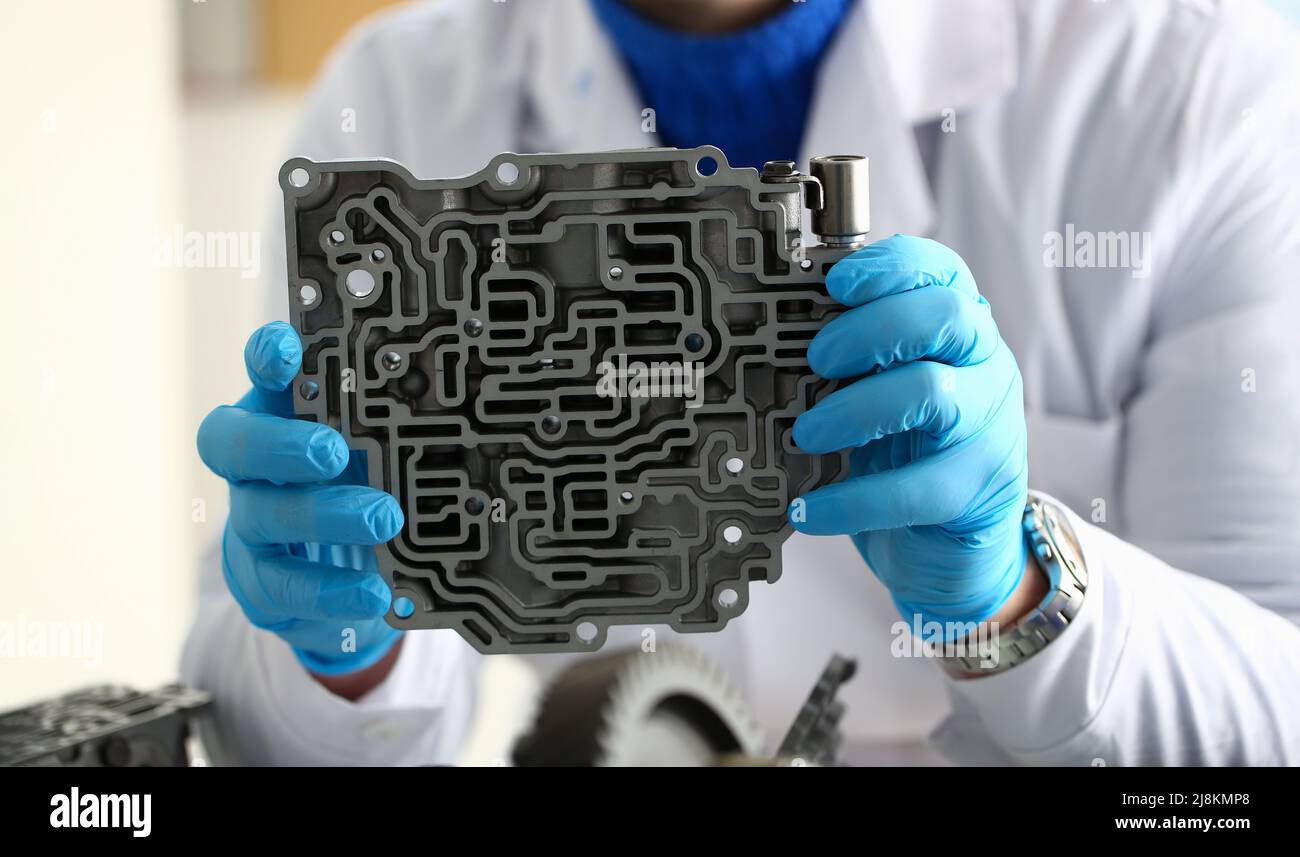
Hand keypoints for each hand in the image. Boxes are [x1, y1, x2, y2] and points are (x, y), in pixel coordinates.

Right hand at [197, 322, 404, 676]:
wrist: (330, 569)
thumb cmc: (356, 486)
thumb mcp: (374, 450)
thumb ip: (390, 427)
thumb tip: (449, 405)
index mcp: (281, 417)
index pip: (261, 377)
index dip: (266, 360)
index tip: (288, 350)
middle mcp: (253, 467)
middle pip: (235, 445)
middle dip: (282, 445)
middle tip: (332, 451)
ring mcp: (250, 525)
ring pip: (264, 515)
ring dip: (323, 515)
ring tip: (381, 519)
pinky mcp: (261, 583)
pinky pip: (285, 586)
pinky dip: (332, 589)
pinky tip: (372, 591)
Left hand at [791, 235, 1029, 627]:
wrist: (951, 544)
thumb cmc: (903, 453)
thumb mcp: (877, 392)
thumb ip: (849, 360)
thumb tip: (774, 341)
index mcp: (957, 331)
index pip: (941, 272)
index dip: (890, 268)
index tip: (834, 282)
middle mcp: (983, 367)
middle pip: (946, 316)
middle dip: (871, 329)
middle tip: (817, 361)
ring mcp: (988, 427)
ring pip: (933, 392)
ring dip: (855, 410)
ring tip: (806, 434)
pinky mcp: (975, 490)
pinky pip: (914, 488)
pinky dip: (852, 500)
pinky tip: (808, 508)